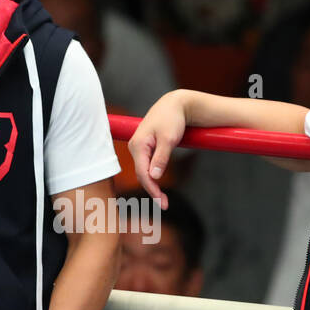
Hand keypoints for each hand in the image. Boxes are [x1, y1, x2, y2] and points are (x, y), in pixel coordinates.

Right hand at [127, 90, 189, 208]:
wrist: (175, 105)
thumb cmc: (172, 118)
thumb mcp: (169, 139)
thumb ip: (161, 158)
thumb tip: (154, 176)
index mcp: (138, 145)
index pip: (143, 173)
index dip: (152, 189)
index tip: (162, 201)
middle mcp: (135, 147)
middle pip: (142, 175)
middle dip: (153, 191)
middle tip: (165, 205)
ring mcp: (139, 148)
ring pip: (144, 172)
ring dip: (153, 186)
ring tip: (164, 200)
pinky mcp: (145, 149)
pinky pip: (147, 166)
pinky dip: (153, 177)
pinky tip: (159, 186)